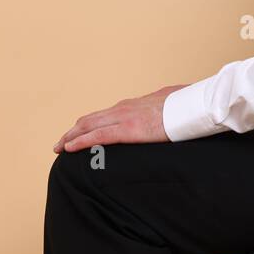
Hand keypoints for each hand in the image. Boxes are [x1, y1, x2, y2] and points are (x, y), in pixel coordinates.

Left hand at [54, 84, 188, 152]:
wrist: (194, 106)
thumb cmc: (188, 105)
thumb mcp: (171, 104)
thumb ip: (163, 108)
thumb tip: (168, 108)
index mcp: (134, 104)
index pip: (104, 114)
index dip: (89, 124)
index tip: (79, 132)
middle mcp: (124, 108)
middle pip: (90, 119)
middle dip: (73, 131)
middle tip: (61, 143)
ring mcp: (124, 117)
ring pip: (87, 126)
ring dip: (70, 137)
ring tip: (59, 147)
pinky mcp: (127, 129)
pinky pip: (96, 136)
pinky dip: (79, 142)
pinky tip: (68, 148)